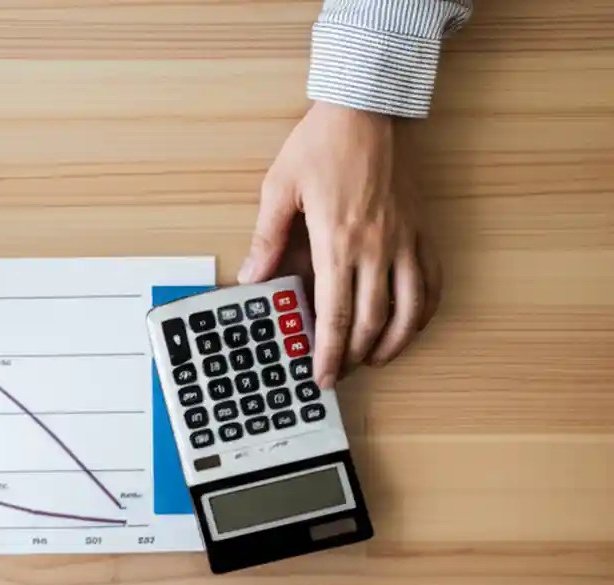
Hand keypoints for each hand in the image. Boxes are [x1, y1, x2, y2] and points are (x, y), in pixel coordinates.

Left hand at [239, 101, 441, 387]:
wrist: (366, 108)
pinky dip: (424, 310)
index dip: (328, 352)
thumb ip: (267, 239)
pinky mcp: (421, 229)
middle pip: (371, 321)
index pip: (334, 314)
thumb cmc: (320, 144)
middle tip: (338, 374)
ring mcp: (403, 240)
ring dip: (395, 343)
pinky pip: (431, 280)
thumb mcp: (279, 189)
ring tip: (375, 360)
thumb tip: (253, 279)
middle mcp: (376, 247)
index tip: (321, 376)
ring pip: (410, 309)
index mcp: (337, 242)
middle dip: (354, 355)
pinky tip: (412, 324)